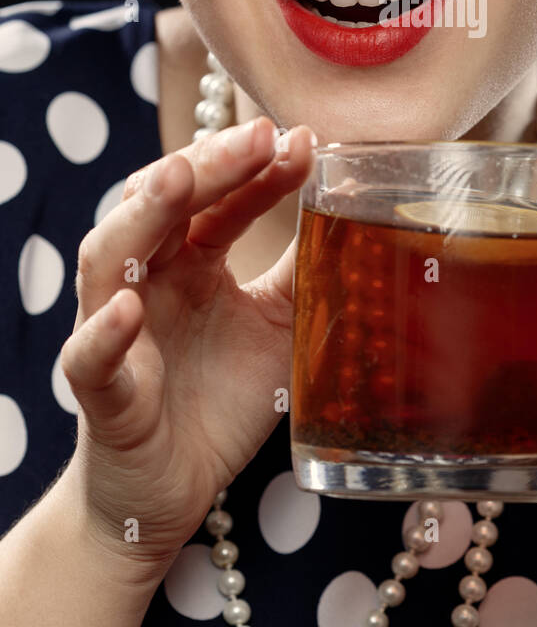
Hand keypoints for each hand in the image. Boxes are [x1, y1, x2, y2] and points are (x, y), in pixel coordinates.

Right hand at [59, 117, 317, 573]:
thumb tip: (354, 214)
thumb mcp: (277, 328)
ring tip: (181, 178)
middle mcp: (148, 282)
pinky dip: (105, 332)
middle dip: (207, 165)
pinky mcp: (104, 395)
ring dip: (143, 215)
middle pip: (162, 205)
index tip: (303, 141)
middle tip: (257, 135)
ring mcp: (117, 332)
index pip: (217, 199)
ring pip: (111, 257)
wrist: (171, 491)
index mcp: (190, 263)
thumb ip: (302, 274)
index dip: (254, 169)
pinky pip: (91, 358)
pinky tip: (129, 310)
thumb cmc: (218, 401)